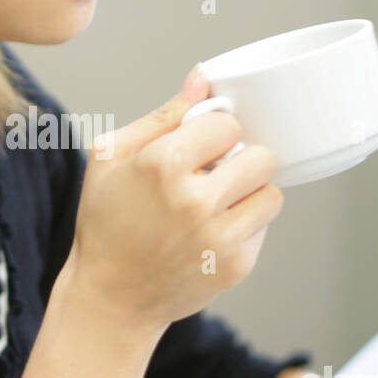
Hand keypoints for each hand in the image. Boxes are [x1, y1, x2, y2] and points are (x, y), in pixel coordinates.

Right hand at [67, 63, 283, 336]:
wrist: (110, 298)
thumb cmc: (105, 221)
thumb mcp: (111, 157)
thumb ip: (162, 116)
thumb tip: (202, 78)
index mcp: (163, 164)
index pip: (227, 125)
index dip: (215, 134)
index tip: (200, 149)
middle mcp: (195, 200)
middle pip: (261, 158)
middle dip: (240, 162)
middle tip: (216, 176)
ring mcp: (219, 237)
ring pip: (272, 194)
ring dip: (250, 194)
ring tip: (220, 203)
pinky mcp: (235, 266)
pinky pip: (262, 229)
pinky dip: (244, 227)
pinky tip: (211, 233)